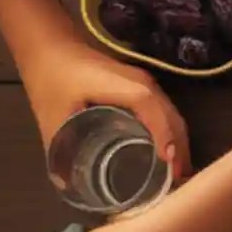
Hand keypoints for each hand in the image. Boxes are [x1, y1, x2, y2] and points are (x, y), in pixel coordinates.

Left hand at [21, 41, 190, 177]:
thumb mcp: (51, 115)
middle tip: (179, 179)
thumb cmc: (52, 77)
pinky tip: (168, 151)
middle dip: (180, 147)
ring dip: (179, 141)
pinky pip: (165, 111)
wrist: (51, 46)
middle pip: (171, 115)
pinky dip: (171, 132)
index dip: (165, 134)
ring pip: (172, 114)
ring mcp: (145, 83)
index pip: (153, 109)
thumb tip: (64, 185)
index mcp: (123, 86)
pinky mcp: (143, 86)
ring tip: (178, 171)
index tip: (169, 162)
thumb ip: (58, 148)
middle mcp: (142, 83)